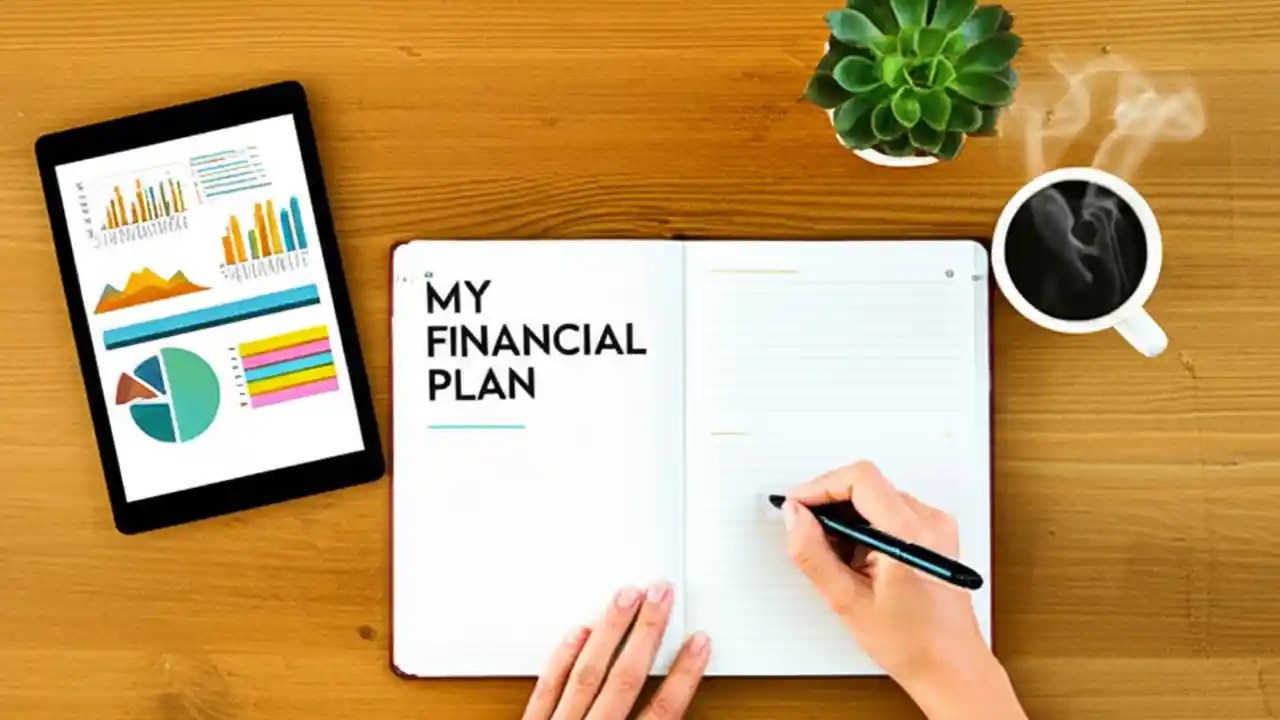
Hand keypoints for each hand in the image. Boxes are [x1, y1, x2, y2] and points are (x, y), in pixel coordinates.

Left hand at [521, 583, 710, 719]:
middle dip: (647, 633)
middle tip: (660, 594)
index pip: (663, 712)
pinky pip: (547, 691)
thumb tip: (672, 698)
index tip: (698, 642)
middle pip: (625, 679)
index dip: (684, 675)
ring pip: (587, 675)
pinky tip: (577, 632)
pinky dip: (563, 660)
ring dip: (609, 632)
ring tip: (625, 597)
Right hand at [782, 461, 1025, 719]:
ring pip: (876, 497)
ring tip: (837, 558)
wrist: (952, 668)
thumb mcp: (847, 601)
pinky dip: (865, 526)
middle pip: (867, 485)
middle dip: (830, 505)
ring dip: (847, 518)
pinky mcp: (935, 534)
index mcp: (911, 534)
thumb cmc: (912, 644)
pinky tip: (857, 560)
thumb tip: (794, 517)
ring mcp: (936, 526)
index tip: (798, 505)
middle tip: (809, 535)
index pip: (860, 479)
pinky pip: (891, 511)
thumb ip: (813, 553)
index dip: (820, 486)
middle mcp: (930, 521)